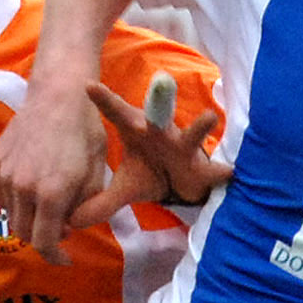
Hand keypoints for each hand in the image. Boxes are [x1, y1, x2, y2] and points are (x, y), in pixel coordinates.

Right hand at [0, 81, 108, 264]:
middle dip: (43, 238)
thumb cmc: (85, 134)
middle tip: (60, 228)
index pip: (45, 243)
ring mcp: (5, 175)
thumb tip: (69, 229)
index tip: (65, 258)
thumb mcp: (96, 175)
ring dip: (28, 219)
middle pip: (25, 233)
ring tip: (46, 205)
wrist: (58, 95)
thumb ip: (84, 210)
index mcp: (51, 194)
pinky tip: (31, 189)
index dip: (55, 256)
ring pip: (11, 215)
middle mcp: (23, 188)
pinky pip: (1, 195)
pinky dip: (15, 201)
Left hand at [68, 73, 228, 230]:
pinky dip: (221, 172)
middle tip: (161, 81)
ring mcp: (183, 149)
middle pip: (159, 113)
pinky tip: (231, 171)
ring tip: (209, 118)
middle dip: (160, 99)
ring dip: (200, 127)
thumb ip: (99, 202)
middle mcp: (161, 134)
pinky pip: (213, 170)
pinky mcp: (201, 168)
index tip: (88, 85)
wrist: (182, 186)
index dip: (104, 99)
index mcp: (138, 132)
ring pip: (192, 135)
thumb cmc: (149, 174)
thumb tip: (71, 221)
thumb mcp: (123, 189)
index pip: (117, 113)